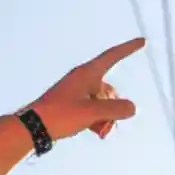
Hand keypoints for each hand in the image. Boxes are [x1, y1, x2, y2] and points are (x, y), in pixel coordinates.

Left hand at [22, 37, 144, 142]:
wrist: (33, 127)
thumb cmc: (60, 115)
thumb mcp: (92, 112)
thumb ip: (115, 109)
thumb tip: (131, 108)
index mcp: (86, 73)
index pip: (112, 56)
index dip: (128, 49)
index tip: (141, 41)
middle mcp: (82, 79)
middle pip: (110, 90)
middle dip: (114, 109)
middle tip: (106, 125)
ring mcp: (77, 92)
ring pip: (102, 102)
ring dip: (106, 118)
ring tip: (99, 132)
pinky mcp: (71, 104)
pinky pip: (93, 109)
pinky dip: (97, 120)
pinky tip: (95, 132)